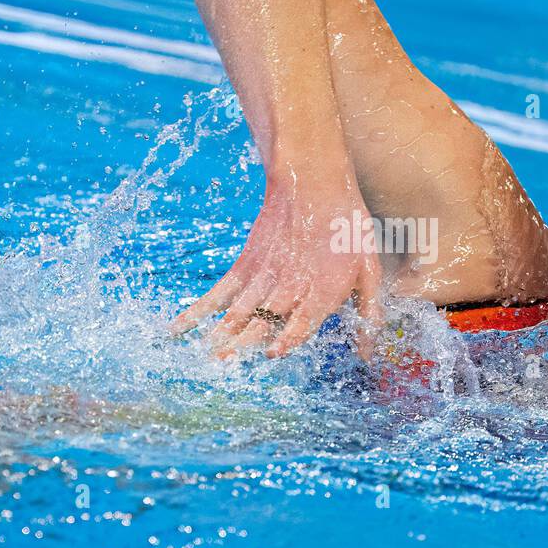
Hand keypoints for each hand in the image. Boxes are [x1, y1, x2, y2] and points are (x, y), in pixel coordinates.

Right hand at [168, 173, 383, 358]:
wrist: (313, 182)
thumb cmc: (347, 229)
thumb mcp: (369, 270)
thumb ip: (370, 314)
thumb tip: (368, 355)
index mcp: (322, 290)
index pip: (301, 321)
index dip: (285, 339)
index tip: (270, 354)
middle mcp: (289, 287)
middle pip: (263, 321)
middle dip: (243, 344)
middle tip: (224, 365)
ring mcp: (263, 277)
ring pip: (238, 312)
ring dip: (220, 335)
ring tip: (206, 357)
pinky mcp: (245, 267)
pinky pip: (218, 294)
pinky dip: (196, 312)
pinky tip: (177, 329)